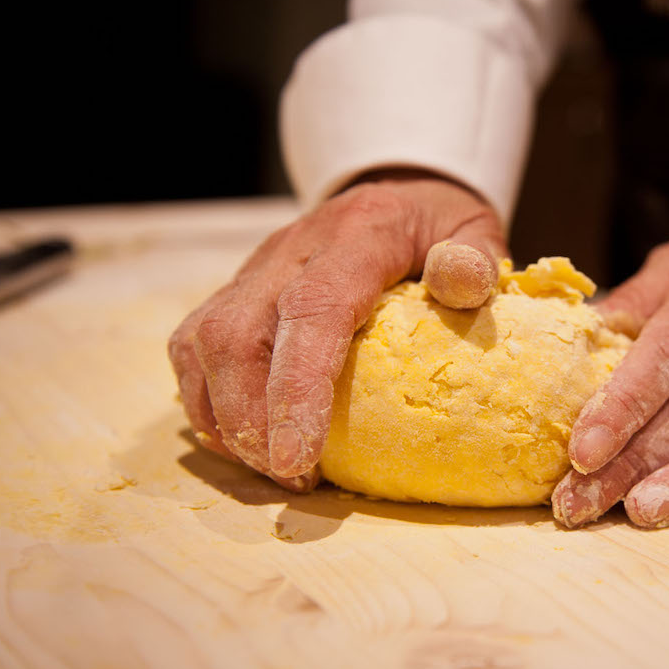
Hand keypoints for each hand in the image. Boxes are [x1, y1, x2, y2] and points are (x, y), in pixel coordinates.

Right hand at [168, 172, 505, 490]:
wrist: (398, 189)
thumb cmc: (438, 228)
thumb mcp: (474, 230)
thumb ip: (474, 258)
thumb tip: (461, 282)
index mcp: (357, 235)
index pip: (311, 309)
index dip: (296, 387)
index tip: (298, 457)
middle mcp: (292, 248)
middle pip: (236, 334)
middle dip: (250, 421)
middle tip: (291, 479)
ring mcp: (256, 268)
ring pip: (203, 343)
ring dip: (226, 418)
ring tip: (272, 469)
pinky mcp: (236, 290)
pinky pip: (194, 346)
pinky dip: (208, 403)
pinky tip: (244, 443)